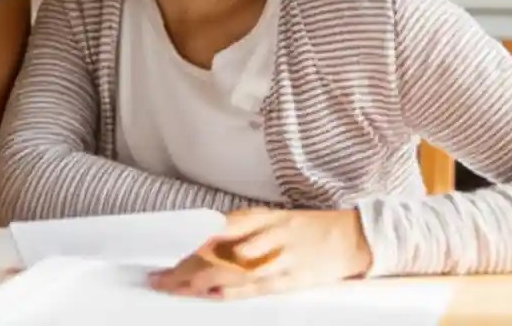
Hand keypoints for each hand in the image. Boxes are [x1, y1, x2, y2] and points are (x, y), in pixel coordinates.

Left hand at [148, 207, 372, 299]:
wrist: (353, 237)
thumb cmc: (308, 229)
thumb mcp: (272, 220)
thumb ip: (240, 231)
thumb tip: (203, 244)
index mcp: (258, 217)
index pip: (210, 230)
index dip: (184, 243)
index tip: (161, 254)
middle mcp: (264, 234)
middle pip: (215, 252)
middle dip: (184, 267)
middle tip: (159, 278)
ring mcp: (278, 257)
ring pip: (230, 270)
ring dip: (199, 281)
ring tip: (175, 288)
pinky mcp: (292, 277)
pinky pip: (256, 286)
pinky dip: (232, 291)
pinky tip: (211, 294)